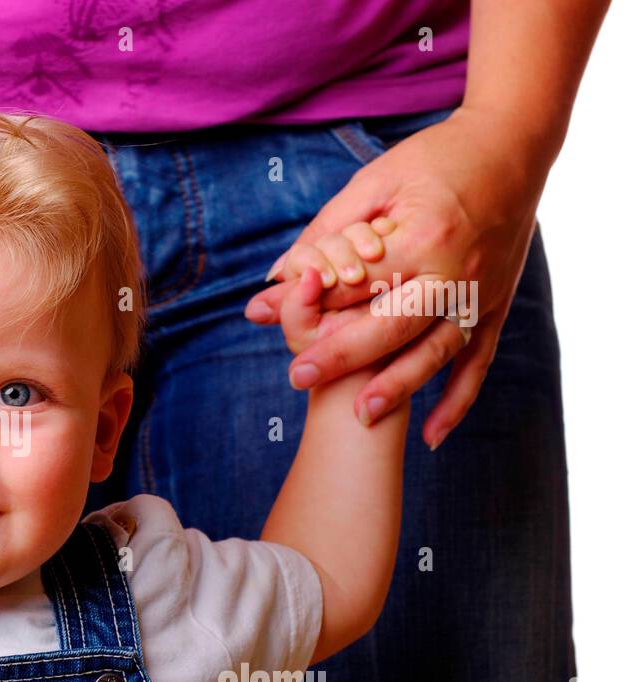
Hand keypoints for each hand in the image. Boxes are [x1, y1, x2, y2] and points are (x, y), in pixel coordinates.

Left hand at [243, 107, 552, 448]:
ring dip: (399, 385)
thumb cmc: (437, 158)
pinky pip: (478, 362)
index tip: (265, 314)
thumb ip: (327, 230)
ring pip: (437, 351)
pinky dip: (456, 402)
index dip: (309, 297)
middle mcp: (458, 270)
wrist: (514, 146)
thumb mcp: (377, 181)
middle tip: (298, 376)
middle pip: (395, 323)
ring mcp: (482, 293)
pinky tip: (430, 436)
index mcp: (425, 234)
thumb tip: (278, 276)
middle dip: (344, 353)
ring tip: (359, 413)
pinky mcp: (496, 306)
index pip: (359, 277)